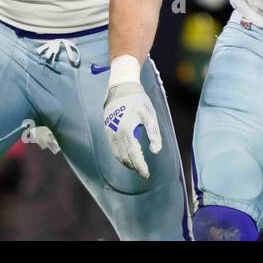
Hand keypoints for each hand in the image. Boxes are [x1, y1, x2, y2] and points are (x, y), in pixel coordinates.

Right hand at [102, 55, 161, 178]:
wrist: (120, 88)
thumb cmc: (138, 100)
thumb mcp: (150, 115)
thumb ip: (154, 133)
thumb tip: (155, 151)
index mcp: (126, 131)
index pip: (133, 154)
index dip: (140, 166)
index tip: (147, 174)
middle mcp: (115, 134)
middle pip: (124, 157)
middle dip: (134, 166)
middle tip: (144, 173)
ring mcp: (109, 132)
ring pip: (117, 154)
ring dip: (126, 163)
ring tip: (137, 167)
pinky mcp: (107, 130)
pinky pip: (113, 148)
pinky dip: (120, 155)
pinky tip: (127, 157)